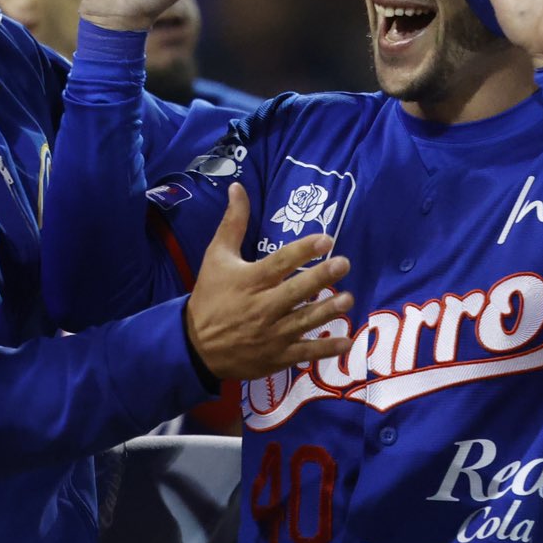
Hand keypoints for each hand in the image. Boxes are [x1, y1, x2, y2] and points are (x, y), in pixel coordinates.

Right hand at [185, 185, 355, 380]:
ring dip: (327, 311)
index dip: (303, 251)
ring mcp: (271, 334)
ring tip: (348, 298)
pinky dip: (325, 349)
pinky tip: (346, 341)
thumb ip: (233, 222)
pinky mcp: (276, 356)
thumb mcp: (216, 256)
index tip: (326, 240)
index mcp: (250, 281)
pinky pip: (304, 352)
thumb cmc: (211, 296)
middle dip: (321, 278)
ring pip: (303, 321)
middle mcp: (262, 307)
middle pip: (295, 291)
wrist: (195, 346)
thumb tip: (238, 186)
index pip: (279, 263)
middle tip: (344, 264)